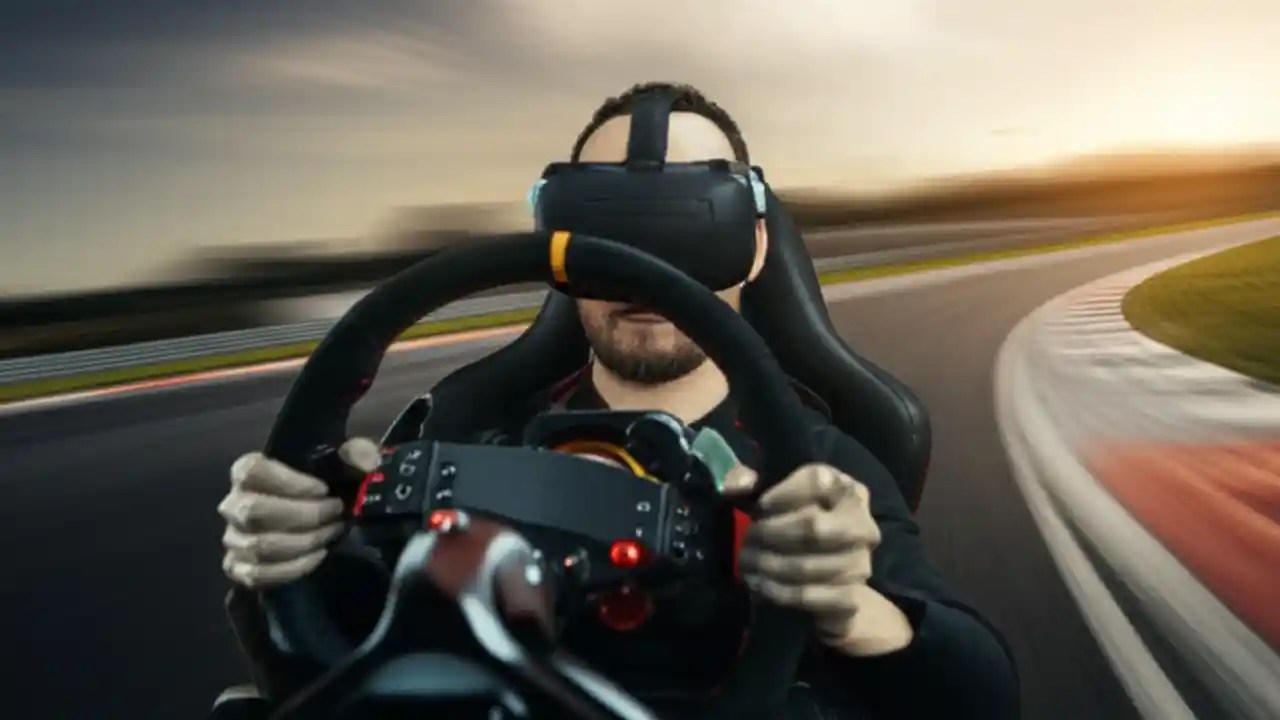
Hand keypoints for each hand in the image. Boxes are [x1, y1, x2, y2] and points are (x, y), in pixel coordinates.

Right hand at [218, 438, 379, 588]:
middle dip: (304, 515)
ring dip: (303, 542)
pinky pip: (259, 575)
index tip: (323, 489)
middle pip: (255, 511)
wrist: (317, 520)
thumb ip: (356, 453)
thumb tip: (363, 460)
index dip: (289, 481)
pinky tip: (318, 556)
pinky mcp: (238, 568)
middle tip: (335, 512)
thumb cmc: (323, 486)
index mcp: (248, 471)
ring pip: (259, 546)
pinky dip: (292, 568)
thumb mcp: (343, 463)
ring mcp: (233, 539)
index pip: (253, 472)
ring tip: (332, 533)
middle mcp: (233, 504)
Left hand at [723, 462, 913, 655]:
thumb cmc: (793, 528)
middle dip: (771, 534)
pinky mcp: (851, 597)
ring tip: (747, 563)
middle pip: (813, 526)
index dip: (782, 495)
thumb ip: (748, 481)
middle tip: (748, 539)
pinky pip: (808, 595)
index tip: (759, 507)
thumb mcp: (773, 497)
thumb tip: (734, 486)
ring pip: (806, 565)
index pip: (818, 482)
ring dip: (768, 565)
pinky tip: (759, 585)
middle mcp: (862, 524)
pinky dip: (778, 591)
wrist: (826, 582)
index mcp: (846, 490)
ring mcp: (861, 563)